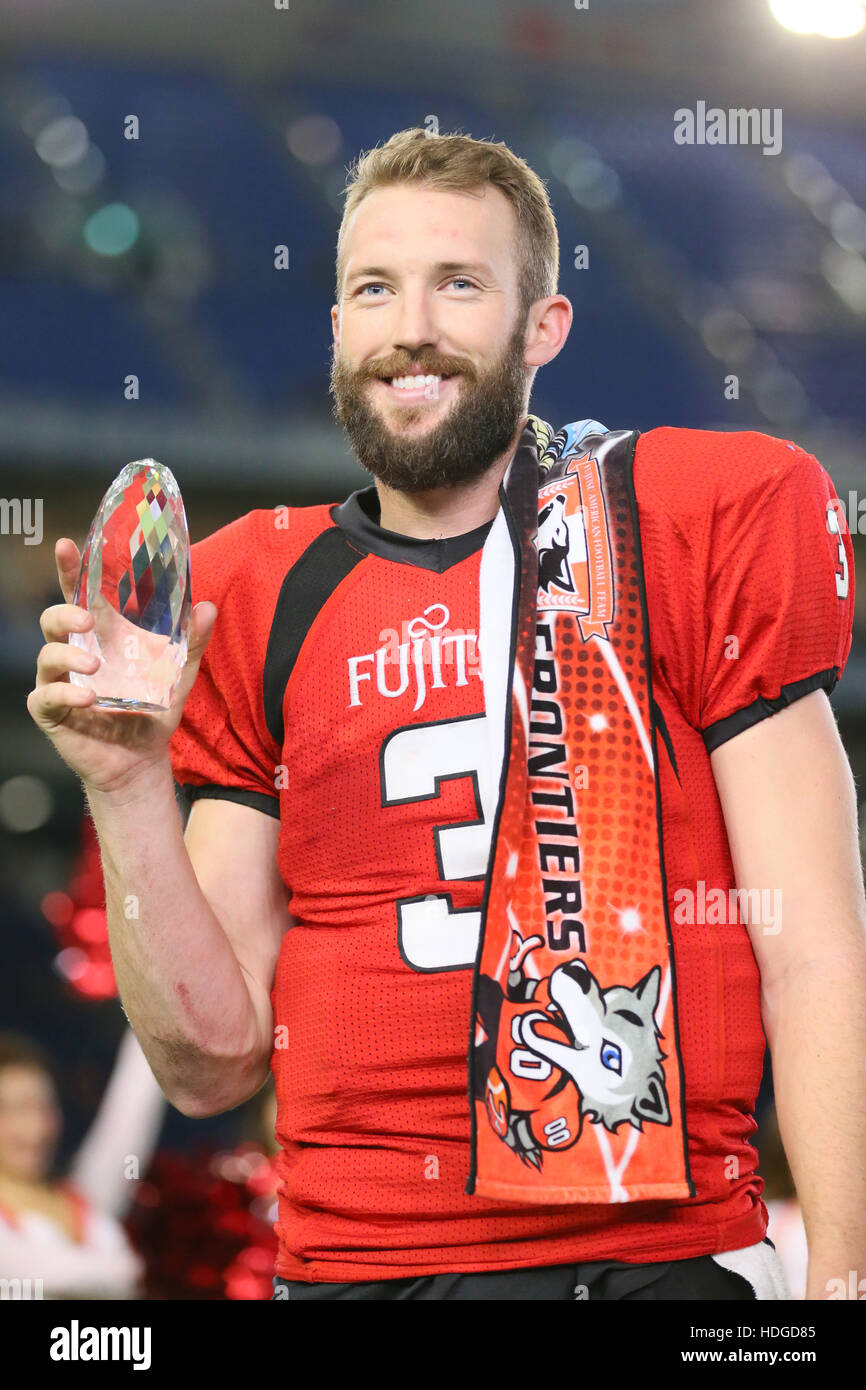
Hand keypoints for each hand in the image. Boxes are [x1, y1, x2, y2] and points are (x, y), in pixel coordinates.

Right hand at [26, 537, 216, 796]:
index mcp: (101, 636)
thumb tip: (207, 606)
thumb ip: (192, 641)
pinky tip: (89, 698)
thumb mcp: (179, 673)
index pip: (80, 595)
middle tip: (89, 621)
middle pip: (53, 618)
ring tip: (96, 667)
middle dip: (65, 613)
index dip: (70, 569)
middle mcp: (75, 652)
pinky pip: (46, 695)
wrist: (142, 759)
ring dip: (68, 656)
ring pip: (48, 654)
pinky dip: (65, 694)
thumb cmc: (153, 709)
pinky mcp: (51, 711)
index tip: (67, 545)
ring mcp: (59, 681)